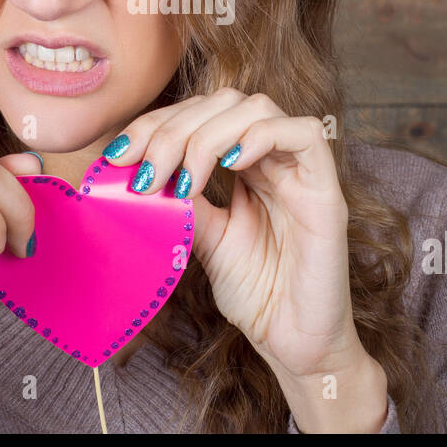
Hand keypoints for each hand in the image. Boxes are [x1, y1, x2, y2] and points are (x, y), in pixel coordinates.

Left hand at [106, 89, 386, 428]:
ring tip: (181, 179)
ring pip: (258, 108)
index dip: (157, 123)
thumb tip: (136, 171)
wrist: (294, 343)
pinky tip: (230, 164)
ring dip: (207, 134)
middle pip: (224, 102)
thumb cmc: (256, 293)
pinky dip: (261, 137)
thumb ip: (181, 201)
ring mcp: (302, 171)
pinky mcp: (326, 191)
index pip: (201, 114)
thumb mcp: (203, 238)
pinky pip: (305, 134)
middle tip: (143, 171)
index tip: (119, 156)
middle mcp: (274, 159)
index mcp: (246, 165)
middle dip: (173, 128)